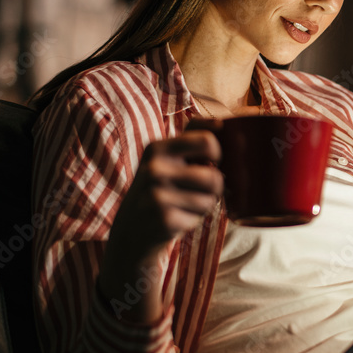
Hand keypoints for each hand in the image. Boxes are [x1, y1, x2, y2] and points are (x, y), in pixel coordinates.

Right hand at [111, 130, 223, 254]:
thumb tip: (221, 123)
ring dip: (205, 203)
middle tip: (198, 190)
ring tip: (184, 203)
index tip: (210, 162)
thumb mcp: (168, 158)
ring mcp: (157, 194)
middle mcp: (154, 168)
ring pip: (211, 197)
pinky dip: (194, 219)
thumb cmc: (161, 188)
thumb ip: (192, 137)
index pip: (208, 141)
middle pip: (213, 175)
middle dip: (215, 186)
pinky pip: (200, 215)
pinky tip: (176, 217)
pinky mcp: (163, 218)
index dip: (218, 154)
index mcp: (157, 148)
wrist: (131, 230)